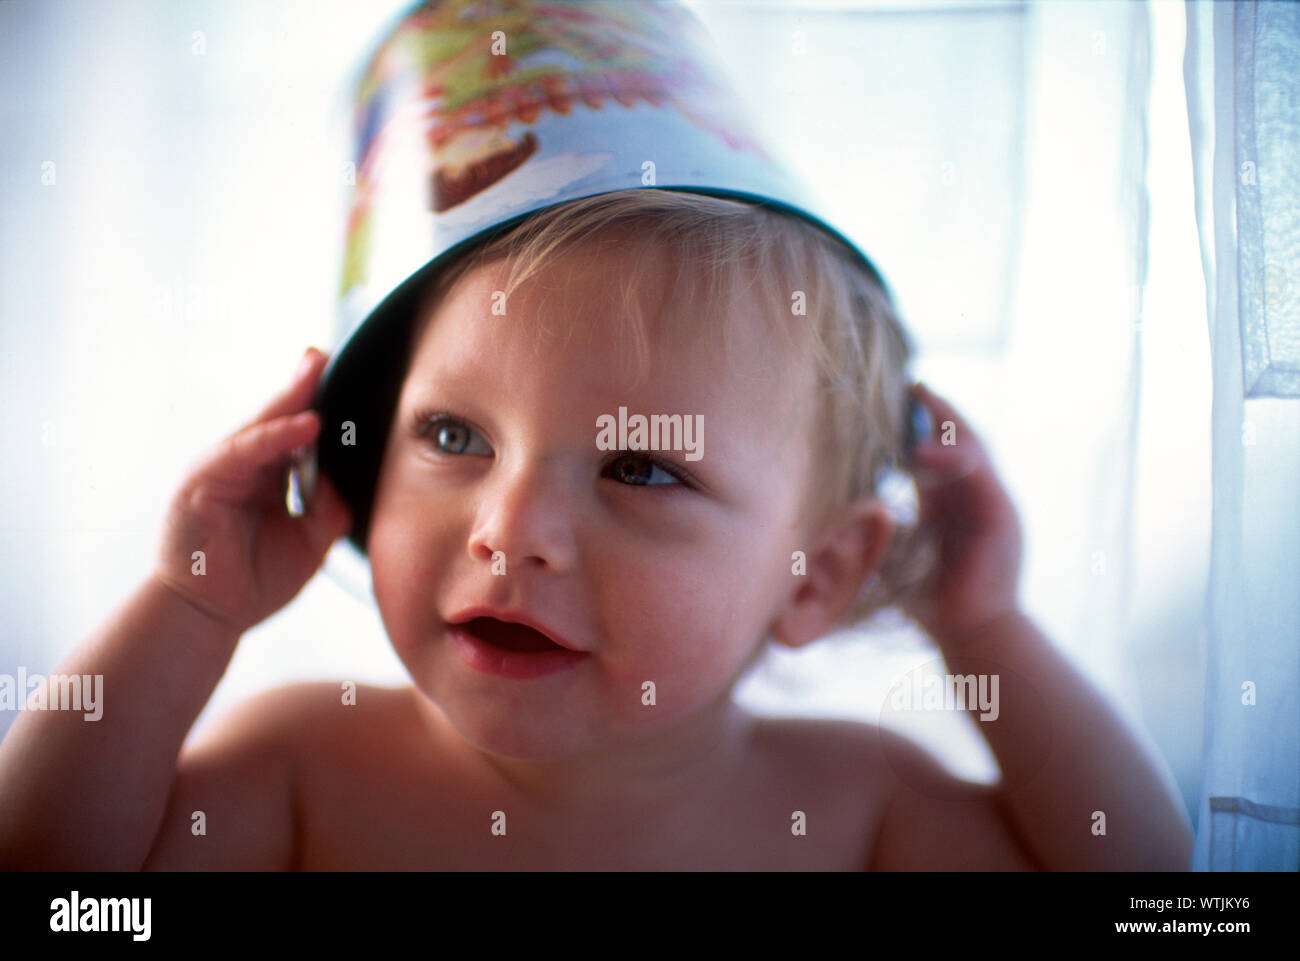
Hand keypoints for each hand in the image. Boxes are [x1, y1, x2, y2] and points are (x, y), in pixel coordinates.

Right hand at [152, 348, 351, 633]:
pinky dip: (274, 437)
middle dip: (302, 384)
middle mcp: (244, 466)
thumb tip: (341, 481)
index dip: (315, 402)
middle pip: (276, 417)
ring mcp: (221, 470)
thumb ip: (329, 510)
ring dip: (291, 400)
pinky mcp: (204, 482)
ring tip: (317, 372)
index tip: (340, 372)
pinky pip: (244, 452)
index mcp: (270, 475)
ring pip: (260, 427)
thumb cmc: (256, 580)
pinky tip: (305, 425)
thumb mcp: (311, 543)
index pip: (296, 431)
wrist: (211, 616)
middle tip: (324, 353)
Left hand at [901, 382, 1022, 643]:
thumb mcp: (894, 553)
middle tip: (911, 384)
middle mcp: (970, 494)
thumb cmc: (927, 599)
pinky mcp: (1002, 516)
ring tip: (920, 399)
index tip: (892, 395)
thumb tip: (830, 512)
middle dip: (935, 410)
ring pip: (971, 447)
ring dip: (944, 424)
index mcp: (945, 500)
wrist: (970, 634)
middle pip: (956, 437)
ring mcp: (990, 501)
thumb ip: (875, 527)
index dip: (915, 423)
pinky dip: (956, 458)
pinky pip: (980, 476)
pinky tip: (927, 450)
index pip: (931, 448)